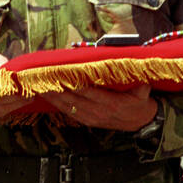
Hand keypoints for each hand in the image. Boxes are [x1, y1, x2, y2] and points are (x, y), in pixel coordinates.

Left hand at [42, 84, 156, 130]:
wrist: (141, 122)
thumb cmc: (140, 101)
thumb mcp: (143, 89)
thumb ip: (135, 77)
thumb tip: (131, 60)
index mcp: (112, 103)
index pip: (88, 92)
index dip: (73, 84)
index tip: (61, 75)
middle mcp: (99, 112)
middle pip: (73, 99)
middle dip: (56, 89)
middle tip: (42, 78)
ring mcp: (92, 118)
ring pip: (68, 107)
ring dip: (53, 97)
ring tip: (39, 87)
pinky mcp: (88, 121)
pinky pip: (69, 113)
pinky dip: (57, 105)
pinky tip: (48, 97)